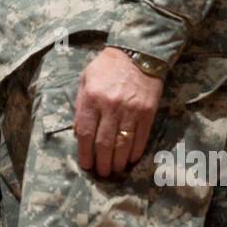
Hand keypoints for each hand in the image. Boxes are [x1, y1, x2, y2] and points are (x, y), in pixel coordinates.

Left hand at [74, 46, 164, 177]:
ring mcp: (130, 110)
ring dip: (117, 162)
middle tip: (101, 173)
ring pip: (122, 145)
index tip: (86, 164)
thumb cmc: (106, 67)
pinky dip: (135, 152)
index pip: (85, 133)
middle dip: (101, 163)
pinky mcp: (147, 112)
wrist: (137, 53)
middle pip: (104, 143)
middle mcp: (110, 106)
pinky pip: (141, 138)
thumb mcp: (85, 81)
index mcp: (91, 98)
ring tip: (114, 170)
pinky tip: (130, 159)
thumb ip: (80, 106)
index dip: (84, 153)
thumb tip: (78, 133)